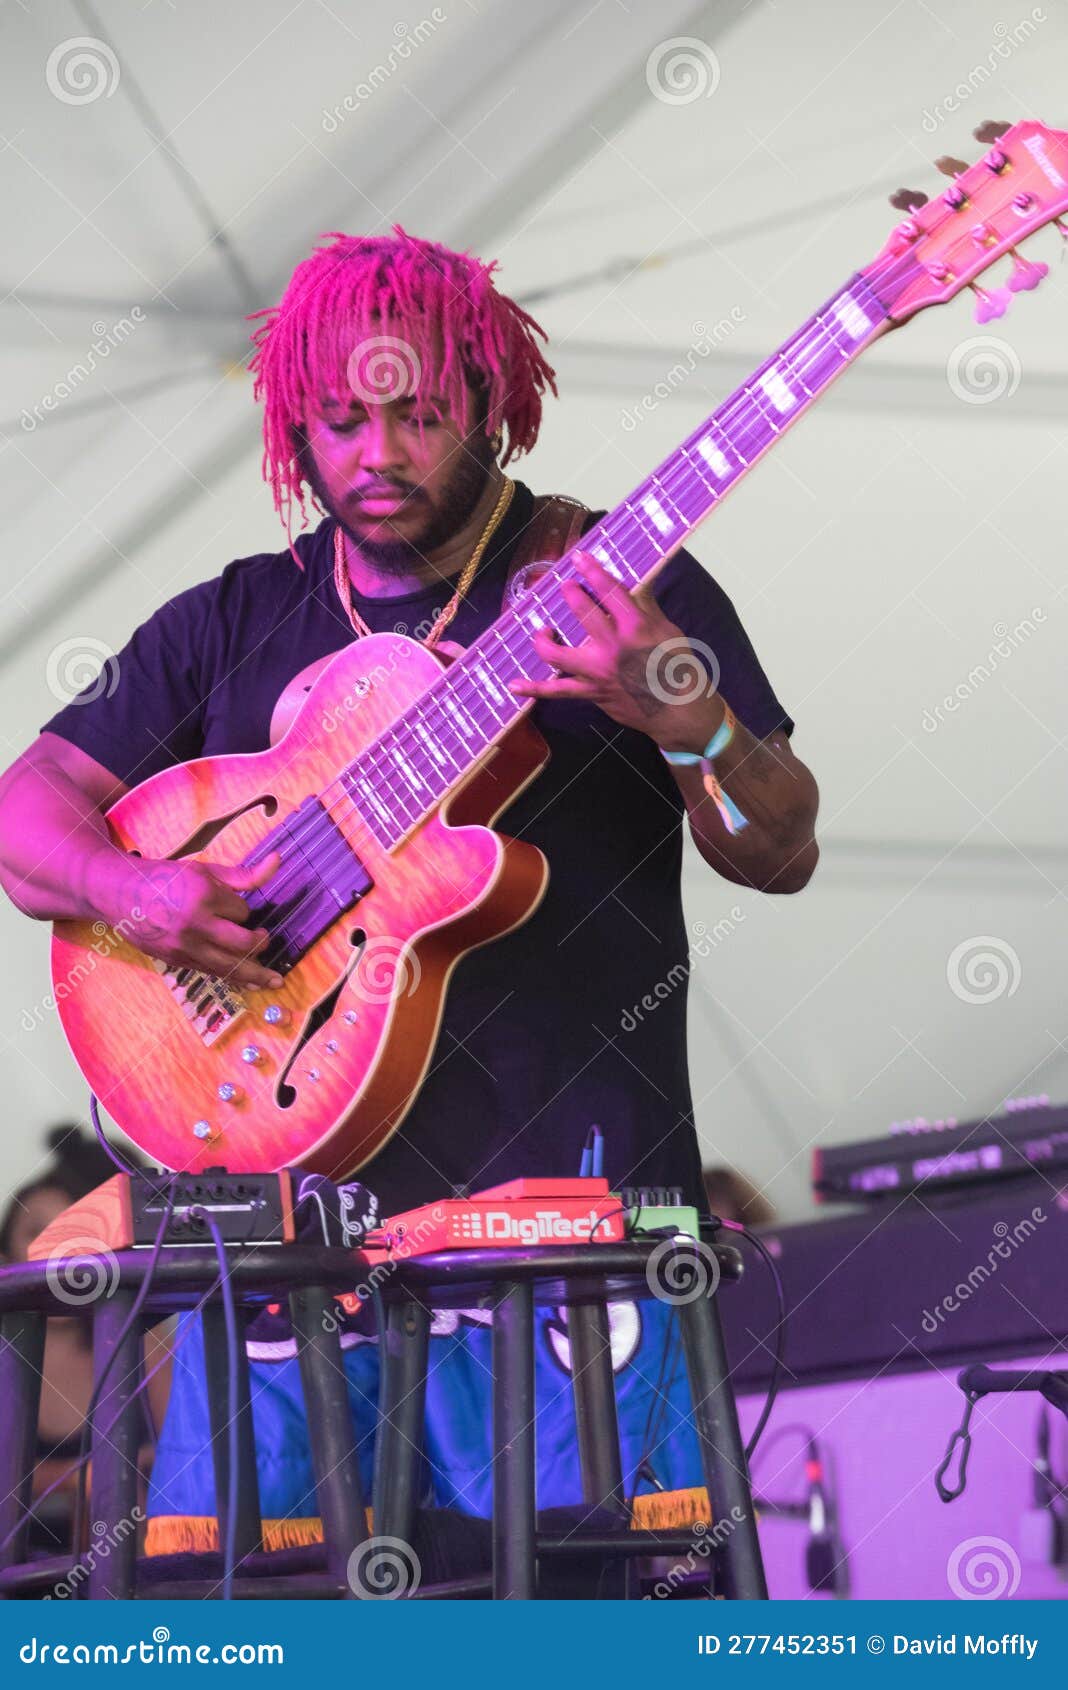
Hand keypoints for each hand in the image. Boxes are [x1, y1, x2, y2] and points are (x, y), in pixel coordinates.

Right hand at [103, 852, 283, 989]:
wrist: (120, 894)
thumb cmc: (165, 878)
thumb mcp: (204, 870)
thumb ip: (243, 874)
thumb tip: (278, 860)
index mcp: (202, 895)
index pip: (241, 911)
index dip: (241, 909)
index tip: (231, 905)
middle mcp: (194, 924)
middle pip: (242, 944)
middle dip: (260, 943)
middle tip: (266, 940)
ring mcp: (184, 946)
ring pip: (229, 966)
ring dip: (256, 975)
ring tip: (275, 981)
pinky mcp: (176, 960)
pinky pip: (211, 972)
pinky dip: (232, 978)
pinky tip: (249, 983)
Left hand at [508, 551, 723, 751]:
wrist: (678, 710)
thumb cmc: (678, 667)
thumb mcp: (667, 630)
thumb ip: (645, 607)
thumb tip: (634, 582)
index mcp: (636, 628)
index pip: (610, 591)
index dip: (592, 571)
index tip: (579, 558)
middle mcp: (613, 648)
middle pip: (583, 614)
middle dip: (571, 595)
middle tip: (565, 586)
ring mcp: (598, 672)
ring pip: (559, 654)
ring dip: (544, 640)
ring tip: (543, 629)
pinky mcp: (591, 692)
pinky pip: (557, 692)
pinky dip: (534, 688)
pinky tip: (514, 685)